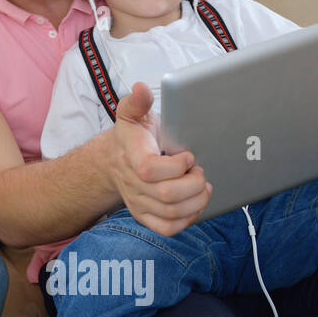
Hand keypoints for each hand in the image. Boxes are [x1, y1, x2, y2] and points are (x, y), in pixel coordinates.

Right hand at [105, 82, 212, 235]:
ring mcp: (138, 203)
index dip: (176, 166)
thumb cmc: (131, 137)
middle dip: (193, 183)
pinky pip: (167, 228)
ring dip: (196, 201)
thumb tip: (141, 88)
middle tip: (199, 171)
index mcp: (132, 157)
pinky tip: (194, 204)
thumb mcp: (131, 114)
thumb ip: (137, 101)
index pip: (151, 170)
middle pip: (168, 195)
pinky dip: (187, 219)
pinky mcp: (144, 216)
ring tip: (202, 186)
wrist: (114, 161)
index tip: (187, 155)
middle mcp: (132, 184)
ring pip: (172, 213)